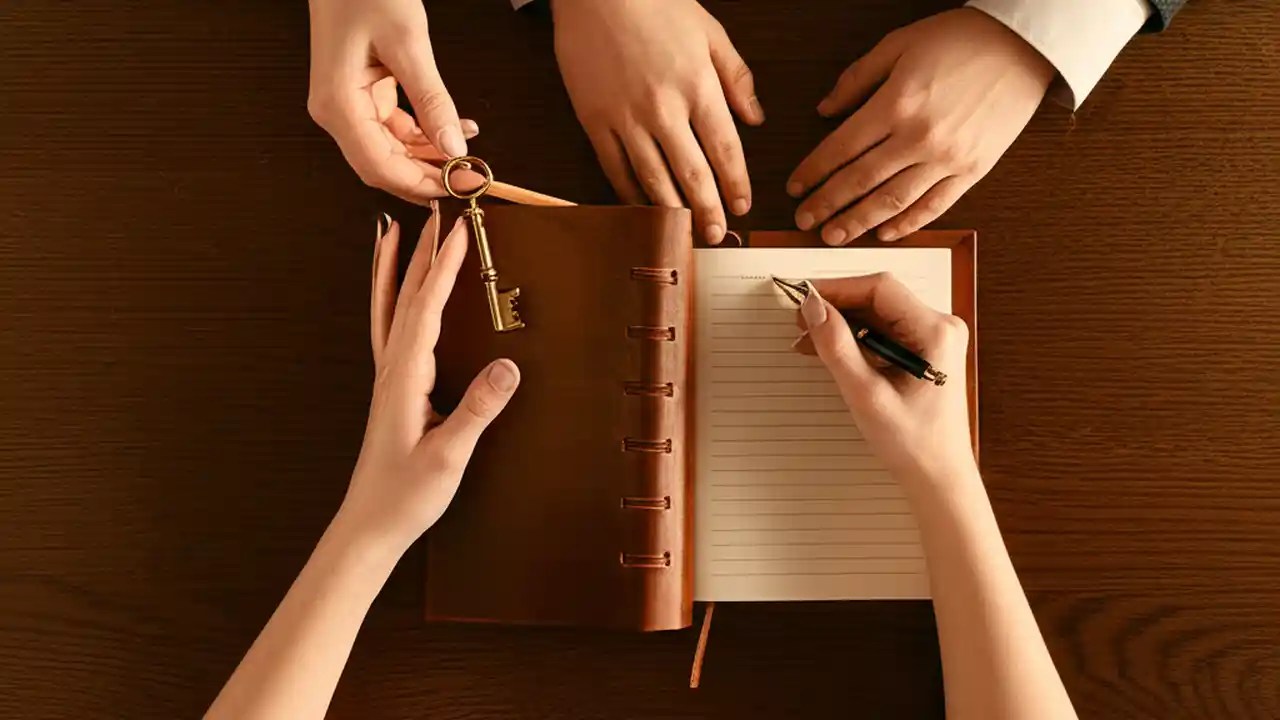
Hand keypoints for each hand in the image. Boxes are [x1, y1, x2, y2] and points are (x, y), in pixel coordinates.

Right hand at [307, 0, 479, 202]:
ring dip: (430, 158)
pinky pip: (393, 130)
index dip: (423, 184)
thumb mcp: (408, 43)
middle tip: (471, 178)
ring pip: (391, 152)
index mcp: (338, 105)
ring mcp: (346, 106)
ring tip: (470, 155)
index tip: (461, 185)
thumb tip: (454, 148)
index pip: (381, 167)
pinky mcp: (360, 95)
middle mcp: (336, 113)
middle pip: (384, 167)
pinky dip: (424, 135)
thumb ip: (432, 100)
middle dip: (429, 177)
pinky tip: (455, 129)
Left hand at [337, 212, 520, 551]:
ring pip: (390, 307)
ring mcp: (387, 377)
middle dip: (424, 251)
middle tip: (438, 209)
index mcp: (405, 377)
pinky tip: (395, 292)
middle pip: (406, 296)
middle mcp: (391, 369)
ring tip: (396, 230)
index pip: (426, 309)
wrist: (369, 525)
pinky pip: (387, 328)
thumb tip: (510, 367)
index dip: (444, 267)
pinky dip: (388, 300)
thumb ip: (477, 411)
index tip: (460, 229)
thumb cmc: (406, 495)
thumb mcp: (448, 456)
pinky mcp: (392, 389)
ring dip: (397, 267)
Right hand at [552, 0, 764, 243]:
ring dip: (672, 210)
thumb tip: (755, 118)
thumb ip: (736, 77)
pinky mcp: (594, 121)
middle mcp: (664, 108)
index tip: (742, 205)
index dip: (736, 184)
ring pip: (653, 178)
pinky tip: (643, 206)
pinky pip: (615, 168)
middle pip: (692, 174)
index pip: (725, 149)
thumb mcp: (709, 31)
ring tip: (683, 232)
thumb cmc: (654, 2)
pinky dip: (630, 192)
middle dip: (707, 209)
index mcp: (698, 86)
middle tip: (715, 234)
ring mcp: (626, 118)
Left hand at [788, 9, 1053, 243]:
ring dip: (859, 222)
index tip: (795, 188)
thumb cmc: (962, 39)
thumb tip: (825, 111)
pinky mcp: (973, 170)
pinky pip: (934, 206)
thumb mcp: (898, 45)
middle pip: (860, 181)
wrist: (1023, 45)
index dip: (813, 172)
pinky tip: (885, 233)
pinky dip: (907, 223)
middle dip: (827, 205)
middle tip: (804, 221)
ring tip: (834, 235)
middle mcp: (920, 136)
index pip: (841, 148)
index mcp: (896, 104)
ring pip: (893, 201)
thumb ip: (857, 80)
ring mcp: (948, 158)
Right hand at [797, 274, 973, 484]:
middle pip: (878, 298)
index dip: (837, 289)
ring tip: (808, 339)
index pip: (880, 288)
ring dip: (842, 324)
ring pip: (878, 314)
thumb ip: (837, 347)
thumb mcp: (866, 394)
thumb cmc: (914, 443)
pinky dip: (855, 338)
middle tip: (800, 320)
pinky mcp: (924, 350)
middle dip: (836, 307)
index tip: (804, 297)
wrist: (938, 475)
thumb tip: (813, 308)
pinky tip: (830, 349)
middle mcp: (940, 327)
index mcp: (935, 332)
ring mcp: (934, 339)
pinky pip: (884, 331)